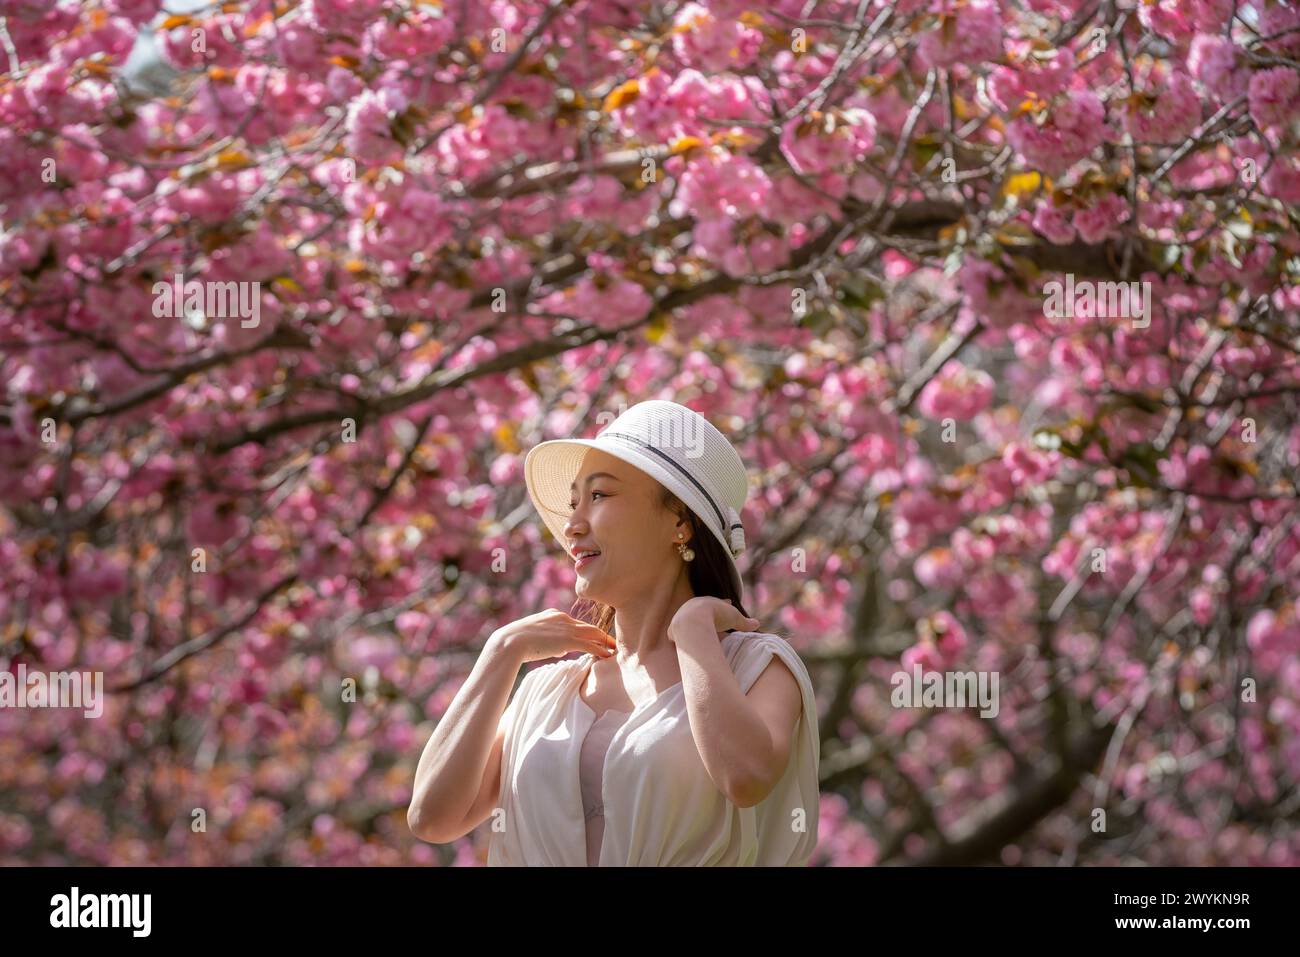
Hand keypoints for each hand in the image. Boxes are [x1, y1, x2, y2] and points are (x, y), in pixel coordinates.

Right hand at [491, 608, 616, 662]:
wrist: (510, 642)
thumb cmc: (517, 643)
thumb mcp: (535, 637)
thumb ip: (550, 641)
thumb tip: (562, 649)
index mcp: (554, 615)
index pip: (576, 623)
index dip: (587, 632)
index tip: (595, 639)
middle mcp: (563, 618)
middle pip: (589, 626)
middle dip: (602, 635)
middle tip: (612, 643)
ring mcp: (566, 629)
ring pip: (593, 634)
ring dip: (605, 642)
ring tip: (614, 649)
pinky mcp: (568, 640)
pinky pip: (591, 645)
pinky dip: (601, 651)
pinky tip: (608, 656)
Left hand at [667, 597, 758, 642]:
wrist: (694, 620)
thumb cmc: (716, 617)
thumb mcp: (734, 618)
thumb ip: (745, 622)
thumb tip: (757, 624)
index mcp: (707, 602)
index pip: (716, 602)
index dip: (723, 604)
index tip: (728, 602)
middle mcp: (692, 607)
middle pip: (700, 610)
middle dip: (706, 612)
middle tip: (710, 616)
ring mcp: (680, 618)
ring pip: (686, 620)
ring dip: (690, 623)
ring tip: (692, 629)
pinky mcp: (673, 630)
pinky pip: (675, 633)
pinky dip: (677, 636)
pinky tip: (677, 641)